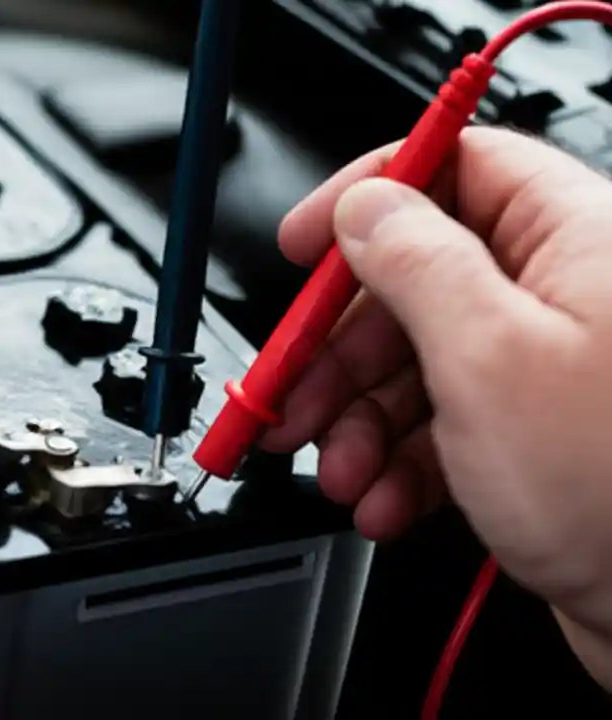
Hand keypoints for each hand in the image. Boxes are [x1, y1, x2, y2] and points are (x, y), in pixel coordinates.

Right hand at [260, 126, 611, 685]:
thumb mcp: (489, 358)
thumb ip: (416, 265)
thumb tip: (365, 206)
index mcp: (575, 239)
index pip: (456, 168)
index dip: (368, 197)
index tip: (301, 241)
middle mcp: (563, 296)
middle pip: (414, 281)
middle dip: (338, 349)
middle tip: (288, 396)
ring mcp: (545, 371)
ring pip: (416, 363)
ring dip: (357, 422)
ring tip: (340, 471)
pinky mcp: (531, 440)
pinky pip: (440, 427)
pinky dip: (397, 465)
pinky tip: (385, 501)